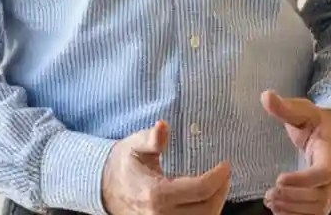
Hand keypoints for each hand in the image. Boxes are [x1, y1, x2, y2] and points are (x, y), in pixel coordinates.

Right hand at [101, 120, 231, 214]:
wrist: (104, 188)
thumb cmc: (123, 164)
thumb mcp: (135, 146)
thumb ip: (152, 138)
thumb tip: (163, 125)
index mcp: (156, 194)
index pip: (200, 189)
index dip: (218, 177)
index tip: (226, 165)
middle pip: (206, 210)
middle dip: (221, 191)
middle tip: (226, 175)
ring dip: (215, 205)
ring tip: (219, 187)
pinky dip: (204, 213)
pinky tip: (207, 200)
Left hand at [260, 91, 330, 214]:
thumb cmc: (318, 123)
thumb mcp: (303, 111)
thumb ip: (285, 107)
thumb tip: (266, 96)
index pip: (324, 173)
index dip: (303, 180)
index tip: (279, 178)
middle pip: (320, 197)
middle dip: (294, 198)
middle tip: (270, 193)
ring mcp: (330, 190)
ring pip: (317, 209)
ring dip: (293, 210)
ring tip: (270, 202)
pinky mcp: (323, 199)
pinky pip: (314, 214)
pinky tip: (278, 212)